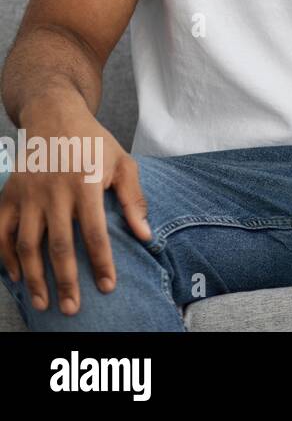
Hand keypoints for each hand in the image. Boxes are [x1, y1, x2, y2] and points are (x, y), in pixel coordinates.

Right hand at [0, 94, 151, 315]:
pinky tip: (17, 277)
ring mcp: (27, 194)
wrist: (54, 115)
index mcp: (85, 184)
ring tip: (43, 302)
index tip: (107, 287)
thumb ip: (133, 199)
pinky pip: (1, 232)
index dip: (101, 262)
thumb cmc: (94, 143)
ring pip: (26, 244)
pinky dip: (6, 257)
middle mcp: (54, 192)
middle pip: (59, 245)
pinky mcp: (8, 195)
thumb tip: (145, 235)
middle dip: (65, 281)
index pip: (95, 232)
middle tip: (71, 308)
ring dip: (34, 277)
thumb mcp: (123, 163)